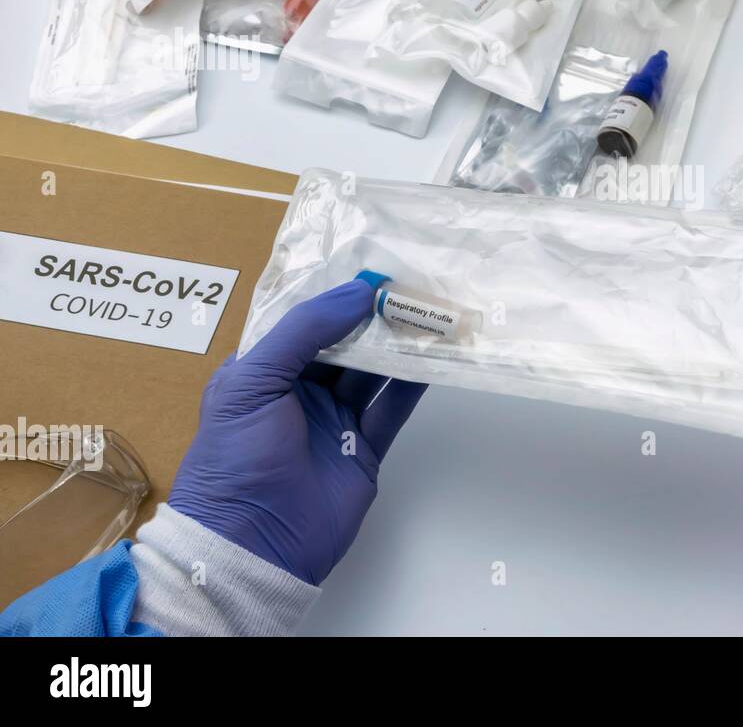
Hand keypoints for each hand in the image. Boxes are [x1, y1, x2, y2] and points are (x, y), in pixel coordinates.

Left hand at [169, 280, 425, 585]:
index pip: (304, 322)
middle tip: (409, 288)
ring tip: (428, 316)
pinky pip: (393, 408)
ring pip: (374, 372)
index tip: (373, 272)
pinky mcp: (364, 450)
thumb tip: (358, 292)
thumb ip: (303, 332)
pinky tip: (432, 358)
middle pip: (345, 343)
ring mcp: (334, 421)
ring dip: (398, 346)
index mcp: (263, 371)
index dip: (336, 297)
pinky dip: (413, 383)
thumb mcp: (253, 381)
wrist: (250, 545)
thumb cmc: (235, 459)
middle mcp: (300, 391)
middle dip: (374, 318)